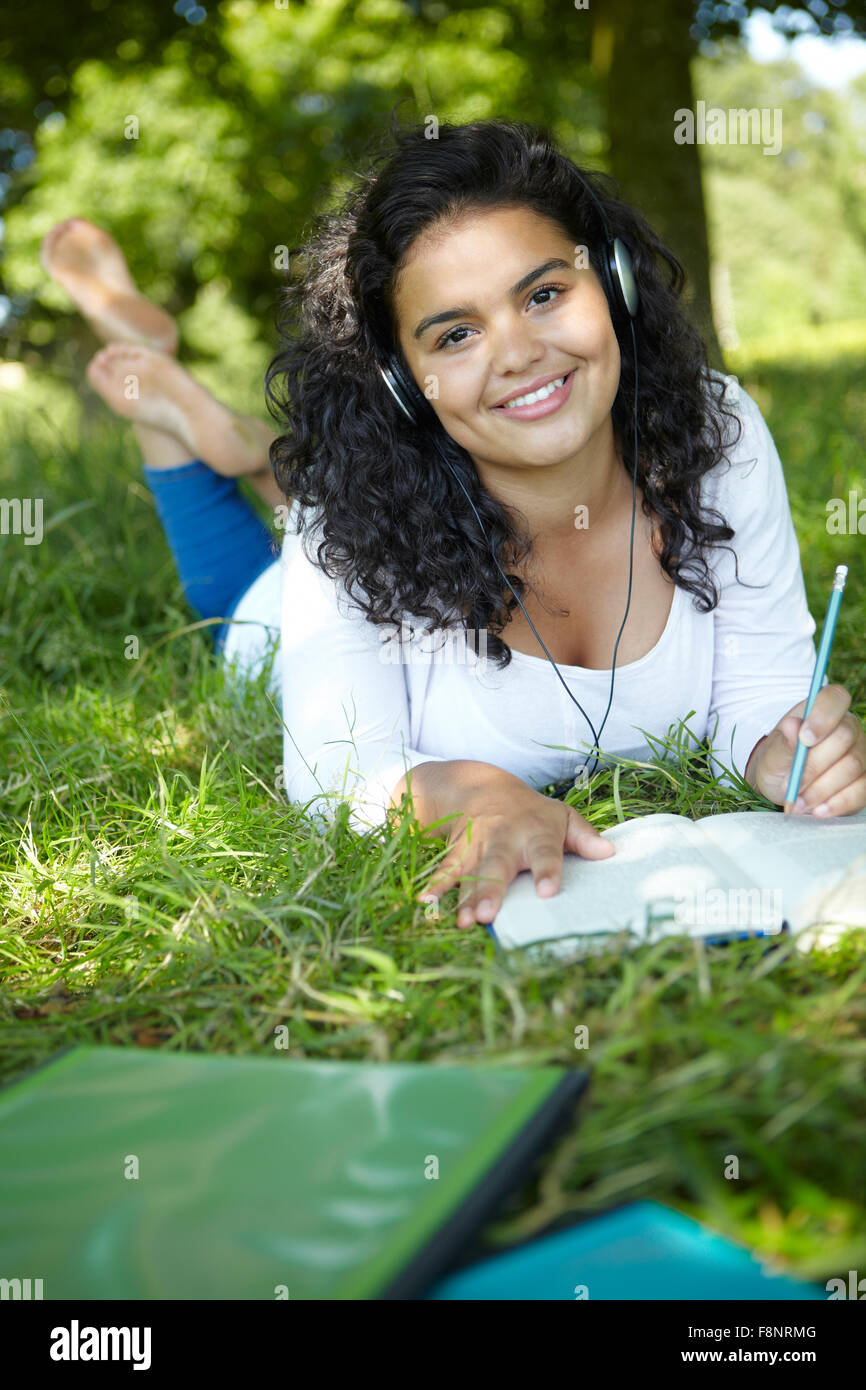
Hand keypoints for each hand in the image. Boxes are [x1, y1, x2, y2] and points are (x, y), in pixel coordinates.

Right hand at [402, 760, 615, 926]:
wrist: (482, 789)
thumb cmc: (533, 814)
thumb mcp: (562, 816)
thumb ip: (584, 836)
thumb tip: (610, 852)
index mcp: (536, 833)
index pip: (545, 852)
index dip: (546, 871)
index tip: (548, 891)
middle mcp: (504, 840)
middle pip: (498, 866)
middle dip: (492, 891)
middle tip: (489, 916)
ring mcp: (477, 847)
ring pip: (470, 873)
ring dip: (465, 897)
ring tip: (464, 922)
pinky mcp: (456, 853)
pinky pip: (444, 870)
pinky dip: (435, 886)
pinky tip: (425, 904)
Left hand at [745, 684, 865, 816]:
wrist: (782, 787)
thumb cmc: (778, 762)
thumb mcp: (771, 754)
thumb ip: (783, 742)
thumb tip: (792, 726)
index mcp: (822, 711)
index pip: (835, 698)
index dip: (824, 716)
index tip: (805, 739)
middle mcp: (848, 728)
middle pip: (844, 738)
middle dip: (814, 765)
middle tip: (790, 785)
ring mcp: (861, 754)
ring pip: (853, 766)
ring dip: (822, 789)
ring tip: (797, 802)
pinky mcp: (865, 782)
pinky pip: (861, 791)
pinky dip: (838, 803)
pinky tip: (817, 811)